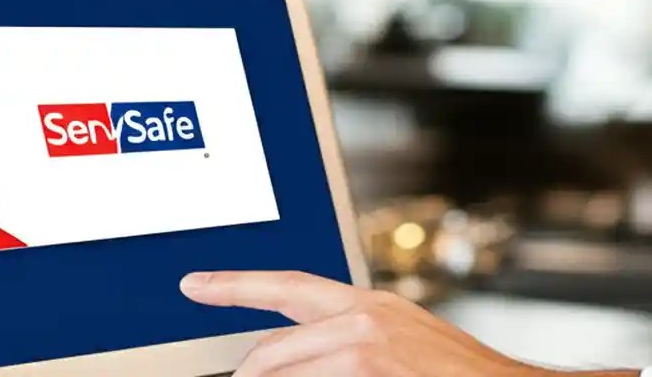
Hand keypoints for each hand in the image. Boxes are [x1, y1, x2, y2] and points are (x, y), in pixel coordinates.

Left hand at [180, 270, 637, 376]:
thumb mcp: (398, 343)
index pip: (288, 286)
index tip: (195, 283)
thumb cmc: (456, 374)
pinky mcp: (365, 369)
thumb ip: (347, 341)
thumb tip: (295, 358)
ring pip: (278, 372)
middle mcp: (362, 317)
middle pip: (269, 350)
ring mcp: (363, 347)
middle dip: (247, 376)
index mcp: (369, 304)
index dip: (236, 285)